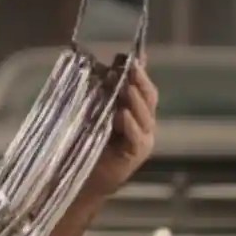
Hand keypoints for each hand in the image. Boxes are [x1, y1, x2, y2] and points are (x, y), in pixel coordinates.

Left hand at [88, 58, 157, 197]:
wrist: (86, 177)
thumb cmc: (89, 141)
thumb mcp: (95, 111)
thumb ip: (103, 91)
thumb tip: (105, 65)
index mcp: (137, 111)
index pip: (144, 87)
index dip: (140, 72)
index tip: (131, 58)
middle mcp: (144, 124)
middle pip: (149, 98)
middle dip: (140, 82)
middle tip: (129, 68)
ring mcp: (143, 139)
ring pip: (145, 116)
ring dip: (135, 100)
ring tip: (126, 86)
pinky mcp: (136, 155)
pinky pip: (137, 137)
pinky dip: (130, 125)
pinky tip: (123, 115)